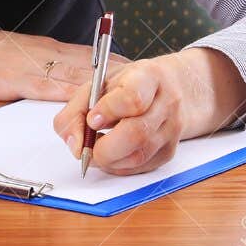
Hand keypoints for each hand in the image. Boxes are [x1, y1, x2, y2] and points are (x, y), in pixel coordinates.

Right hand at [0, 11, 130, 101]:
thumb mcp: (3, 62)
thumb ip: (28, 72)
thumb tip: (49, 87)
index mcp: (39, 49)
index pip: (86, 55)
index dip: (115, 63)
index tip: (140, 70)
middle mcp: (42, 53)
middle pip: (92, 62)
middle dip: (122, 72)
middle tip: (153, 80)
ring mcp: (31, 64)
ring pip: (78, 73)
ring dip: (107, 83)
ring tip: (137, 90)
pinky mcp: (17, 78)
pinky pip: (52, 88)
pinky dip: (75, 95)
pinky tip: (94, 102)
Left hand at [52, 48, 245, 174]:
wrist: (171, 89)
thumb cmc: (129, 85)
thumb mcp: (99, 84)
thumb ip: (77, 110)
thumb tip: (74, 144)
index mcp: (149, 77)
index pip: (132, 98)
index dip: (108, 111)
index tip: (91, 119)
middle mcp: (166, 103)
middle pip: (137, 134)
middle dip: (104, 147)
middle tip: (89, 146)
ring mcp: (171, 130)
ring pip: (138, 156)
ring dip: (109, 160)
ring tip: (97, 149)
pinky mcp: (169, 151)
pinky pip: (140, 168)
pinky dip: (119, 166)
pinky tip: (111, 154)